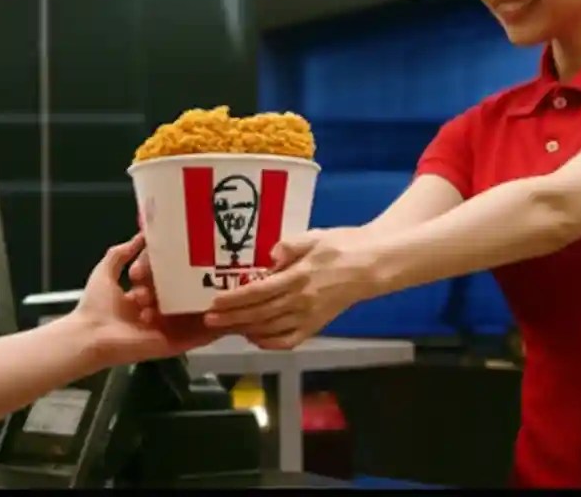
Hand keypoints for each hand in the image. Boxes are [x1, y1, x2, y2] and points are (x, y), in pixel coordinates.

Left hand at [73, 234, 224, 366]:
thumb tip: (142, 235)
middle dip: (197, 286)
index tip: (193, 256)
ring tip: (231, 291)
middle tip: (217, 271)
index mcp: (143, 299)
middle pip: (184, 298)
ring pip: (195, 317)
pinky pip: (198, 338)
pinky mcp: (173, 344)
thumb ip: (123, 253)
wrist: (90, 335)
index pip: (167, 283)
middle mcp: (158, 314)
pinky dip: (214, 329)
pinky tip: (230, 317)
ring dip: (209, 306)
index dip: (176, 270)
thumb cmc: (95, 305)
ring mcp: (168, 330)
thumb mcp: (106, 270)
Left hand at [202, 227, 379, 349]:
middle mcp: (301, 301)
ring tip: (225, 327)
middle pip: (260, 314)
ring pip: (271, 330)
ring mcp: (309, 317)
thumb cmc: (342, 246)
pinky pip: (289, 341)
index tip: (215, 301)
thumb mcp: (315, 237)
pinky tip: (254, 337)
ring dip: (245, 330)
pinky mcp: (316, 326)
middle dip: (232, 318)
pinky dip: (269, 343)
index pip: (259, 292)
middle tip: (209, 320)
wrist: (372, 266)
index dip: (235, 299)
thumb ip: (291, 245)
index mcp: (299, 277)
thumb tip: (271, 255)